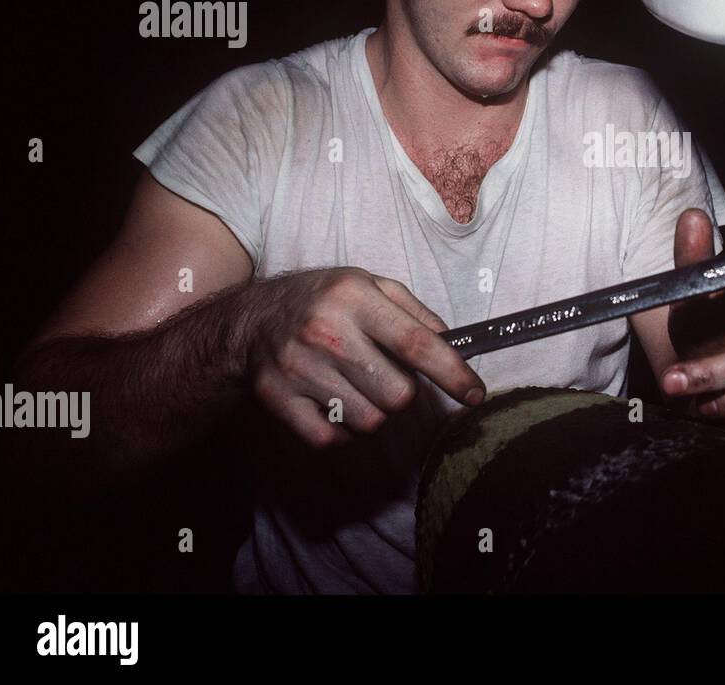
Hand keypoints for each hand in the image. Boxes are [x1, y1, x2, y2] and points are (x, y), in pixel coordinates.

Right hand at [243, 267, 483, 447]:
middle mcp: (325, 331)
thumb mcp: (370, 285)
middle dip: (402, 391)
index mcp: (354, 297)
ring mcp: (298, 367)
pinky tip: (331, 400)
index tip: (475, 394)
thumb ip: (415, 312)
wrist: (249, 320)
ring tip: (354, 383)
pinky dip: (340, 429)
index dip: (453, 374)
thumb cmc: (323, 301)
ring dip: (372, 410)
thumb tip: (453, 345)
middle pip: (399, 395)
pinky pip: (332, 439)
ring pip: (370, 421)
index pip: (418, 344)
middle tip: (382, 372)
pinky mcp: (277, 398)